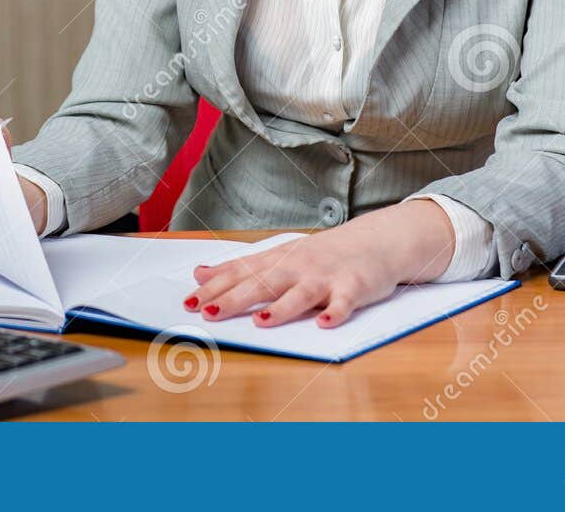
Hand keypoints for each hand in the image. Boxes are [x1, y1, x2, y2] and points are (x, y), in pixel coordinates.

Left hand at [183, 199, 455, 327]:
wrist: (375, 241)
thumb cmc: (322, 255)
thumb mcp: (279, 256)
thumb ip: (241, 267)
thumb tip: (199, 273)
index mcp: (278, 260)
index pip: (240, 272)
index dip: (215, 287)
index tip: (189, 301)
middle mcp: (298, 266)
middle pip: (263, 282)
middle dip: (236, 298)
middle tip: (210, 312)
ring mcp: (326, 276)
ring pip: (301, 293)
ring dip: (282, 308)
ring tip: (262, 321)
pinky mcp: (353, 287)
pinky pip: (344, 303)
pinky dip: (335, 313)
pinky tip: (325, 324)